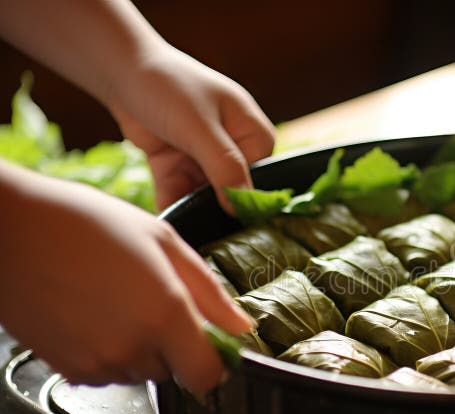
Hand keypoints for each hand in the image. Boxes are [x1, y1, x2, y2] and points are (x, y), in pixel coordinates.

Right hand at [0, 162, 253, 393]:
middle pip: (175, 372)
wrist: (8, 231)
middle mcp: (133, 347)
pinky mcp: (68, 370)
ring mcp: (97, 363)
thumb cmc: (83, 223)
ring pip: (141, 372)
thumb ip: (209, 291)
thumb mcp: (162, 241)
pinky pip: (107, 373)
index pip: (209, 376)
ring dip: (141, 348)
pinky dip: (109, 353)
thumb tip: (242, 327)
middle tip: (153, 301)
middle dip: (174, 345)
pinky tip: (94, 314)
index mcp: (165, 314)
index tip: (209, 342)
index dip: (214, 362)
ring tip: (118, 300)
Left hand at [107, 45, 274, 212]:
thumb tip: (241, 209)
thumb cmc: (168, 86)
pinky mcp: (178, 163)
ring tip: (183, 224)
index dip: (245, 200)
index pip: (259, 177)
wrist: (120, 69)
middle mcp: (233, 146)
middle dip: (215, 207)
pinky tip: (166, 215)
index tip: (229, 219)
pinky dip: (172, 203)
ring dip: (191, 209)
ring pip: (203, 195)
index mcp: (252, 132)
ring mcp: (204, 156)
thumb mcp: (199, 127)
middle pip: (231, 189)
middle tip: (203, 227)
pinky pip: (179, 191)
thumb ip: (224, 166)